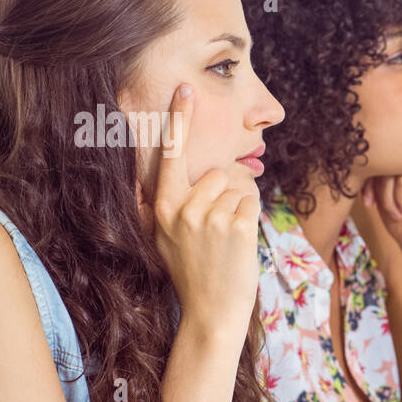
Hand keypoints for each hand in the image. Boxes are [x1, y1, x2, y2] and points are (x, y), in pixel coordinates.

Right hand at [144, 83, 261, 337]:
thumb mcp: (164, 238)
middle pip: (218, 172)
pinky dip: (252, 218)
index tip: (185, 88)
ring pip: (238, 186)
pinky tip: (239, 243)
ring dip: (240, 207)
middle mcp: (181, 208)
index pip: (169, 155)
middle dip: (226, 193)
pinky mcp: (235, 227)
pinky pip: (253, 202)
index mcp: (162, 207)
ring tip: (226, 239)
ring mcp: (208, 217)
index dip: (178, 119)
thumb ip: (163, 206)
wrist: (212, 313)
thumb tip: (148, 179)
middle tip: (217, 231)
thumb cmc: (193, 273)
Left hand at [361, 169, 401, 268]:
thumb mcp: (382, 194)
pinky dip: (398, 198)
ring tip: (396, 212)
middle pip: (388, 162)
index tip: (367, 200)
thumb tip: (365, 159)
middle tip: (380, 207)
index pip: (383, 157)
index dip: (368, 178)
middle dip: (377, 187)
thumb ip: (378, 174)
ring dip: (387, 196)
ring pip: (394, 171)